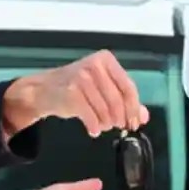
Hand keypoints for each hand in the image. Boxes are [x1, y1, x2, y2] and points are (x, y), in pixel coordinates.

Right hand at [4, 50, 149, 137]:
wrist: (44, 89)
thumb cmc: (75, 87)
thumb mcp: (102, 88)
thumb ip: (124, 99)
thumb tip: (143, 116)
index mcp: (106, 60)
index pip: (128, 87)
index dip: (134, 108)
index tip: (135, 122)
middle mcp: (94, 66)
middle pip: (118, 100)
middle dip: (120, 118)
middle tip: (118, 126)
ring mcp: (81, 78)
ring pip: (105, 110)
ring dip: (106, 123)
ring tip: (103, 125)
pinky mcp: (71, 93)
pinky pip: (91, 116)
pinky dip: (94, 126)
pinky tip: (93, 129)